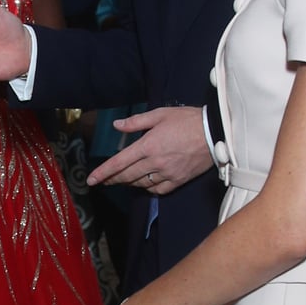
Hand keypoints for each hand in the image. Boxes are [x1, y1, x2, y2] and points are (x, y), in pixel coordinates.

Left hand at [88, 106, 211, 191]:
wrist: (214, 133)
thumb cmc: (187, 120)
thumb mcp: (160, 115)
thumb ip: (136, 122)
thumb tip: (117, 125)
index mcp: (148, 145)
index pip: (119, 162)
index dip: (103, 172)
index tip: (91, 180)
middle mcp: (154, 162)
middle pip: (127, 176)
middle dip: (112, 179)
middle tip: (103, 181)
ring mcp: (166, 174)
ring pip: (140, 183)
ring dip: (128, 182)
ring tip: (121, 180)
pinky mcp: (178, 180)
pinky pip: (157, 189)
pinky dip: (147, 188)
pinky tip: (143, 184)